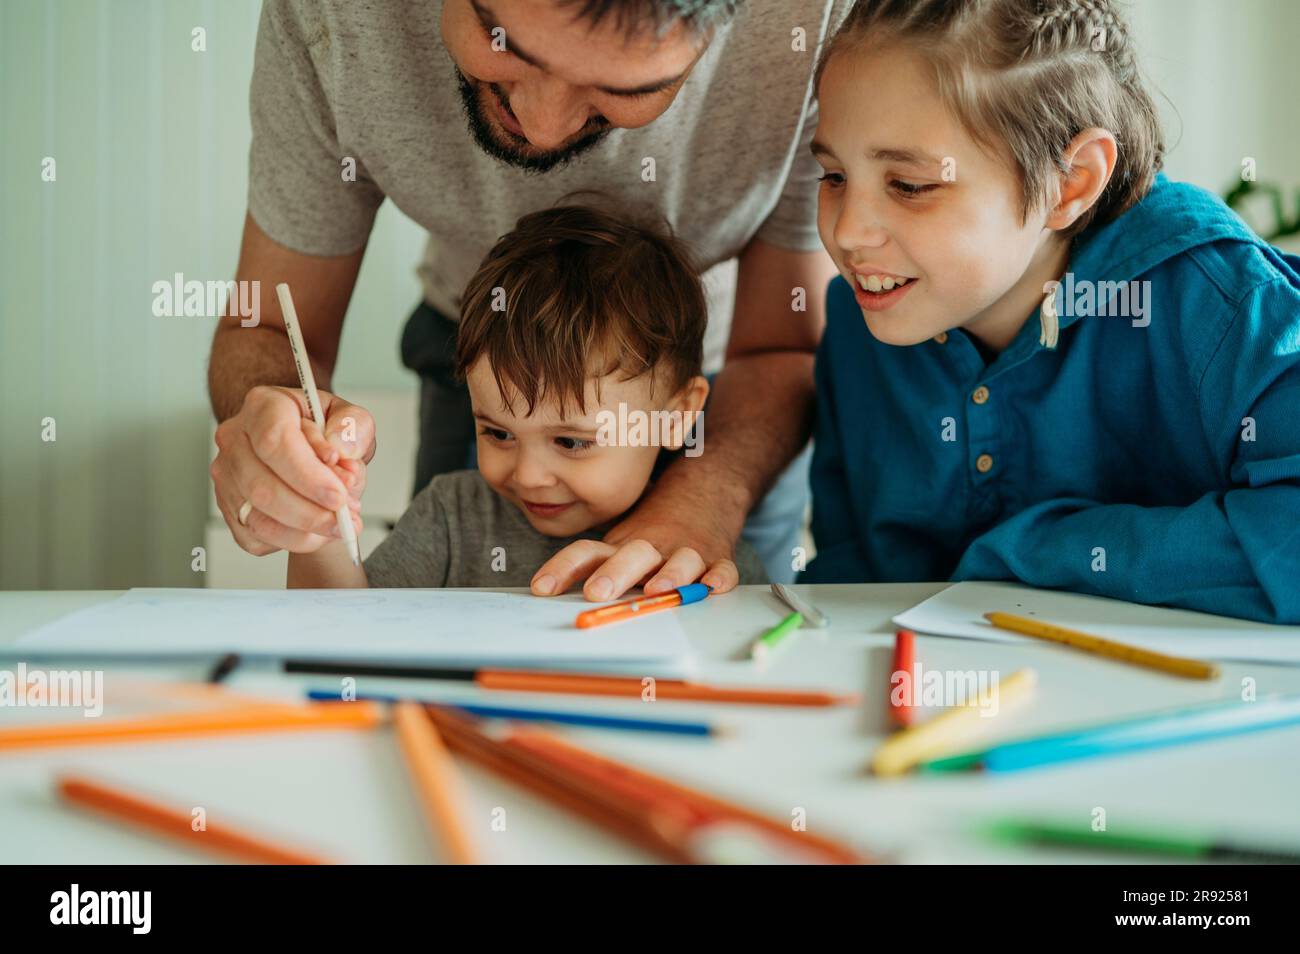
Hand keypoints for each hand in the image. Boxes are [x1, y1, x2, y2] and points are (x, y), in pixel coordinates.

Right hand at [211, 385, 372, 554]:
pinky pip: (255, 538)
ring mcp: (227, 474)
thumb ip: (354, 427)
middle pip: (263, 487)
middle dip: (311, 513)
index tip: (339, 495)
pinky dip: (293, 542)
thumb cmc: (326, 434)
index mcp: (264, 406)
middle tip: (346, 519)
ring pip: (258, 519)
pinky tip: (316, 530)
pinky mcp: (228, 506)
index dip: (308, 475)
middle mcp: (236, 438)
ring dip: (305, 532)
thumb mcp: (351, 419)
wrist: (310, 451)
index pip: (275, 441)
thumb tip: (342, 449)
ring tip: (339, 525)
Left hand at [530, 488, 741, 600]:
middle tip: (597, 592)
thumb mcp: (619, 543)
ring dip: (671, 575)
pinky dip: (720, 578)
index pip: (588, 552)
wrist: (704, 490)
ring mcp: (688, 551)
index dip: (563, 568)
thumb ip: (592, 567)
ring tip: (658, 589)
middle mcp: (654, 547)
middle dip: (615, 574)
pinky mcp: (718, 557)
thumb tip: (547, 595)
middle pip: (633, 555)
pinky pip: (723, 568)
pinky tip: (714, 586)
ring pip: (682, 561)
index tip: (541, 588)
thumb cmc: (653, 530)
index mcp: (623, 545)